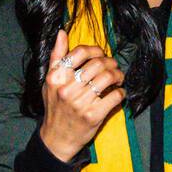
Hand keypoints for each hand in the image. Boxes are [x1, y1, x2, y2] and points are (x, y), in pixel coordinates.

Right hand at [39, 31, 125, 161]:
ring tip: (118, 78)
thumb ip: (56, 57)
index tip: (101, 55)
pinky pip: (115, 97)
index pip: (80, 52)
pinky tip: (118, 93)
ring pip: (108, 78)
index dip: (96, 50)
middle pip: (98, 64)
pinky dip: (121, 93)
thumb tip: (62, 33)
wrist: (57, 138)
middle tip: (114, 67)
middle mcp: (67, 89)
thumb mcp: (50, 81)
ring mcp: (81, 103)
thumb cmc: (55, 106)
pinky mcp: (93, 115)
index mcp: (56, 78)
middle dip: (111, 63)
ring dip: (118, 75)